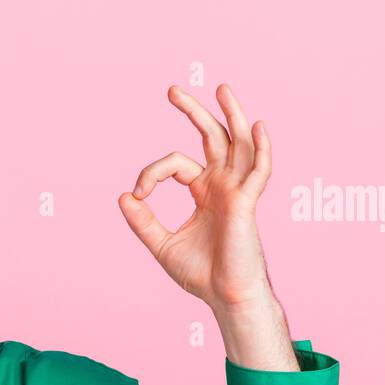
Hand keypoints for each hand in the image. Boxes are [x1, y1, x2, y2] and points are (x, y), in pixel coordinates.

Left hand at [117, 84, 273, 311]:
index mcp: (204, 192)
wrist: (224, 297)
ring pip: (238, 144)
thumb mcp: (162, 245)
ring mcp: (237, 191)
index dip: (152, 173)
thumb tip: (124, 196)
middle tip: (172, 90)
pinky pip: (259, 171)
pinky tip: (256, 126)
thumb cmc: (200, 274)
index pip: (176, 165)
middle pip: (212, 138)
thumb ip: (143, 221)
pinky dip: (260, 148)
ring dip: (231, 115)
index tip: (138, 194)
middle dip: (193, 113)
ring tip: (221, 87)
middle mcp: (222, 186)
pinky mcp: (247, 203)